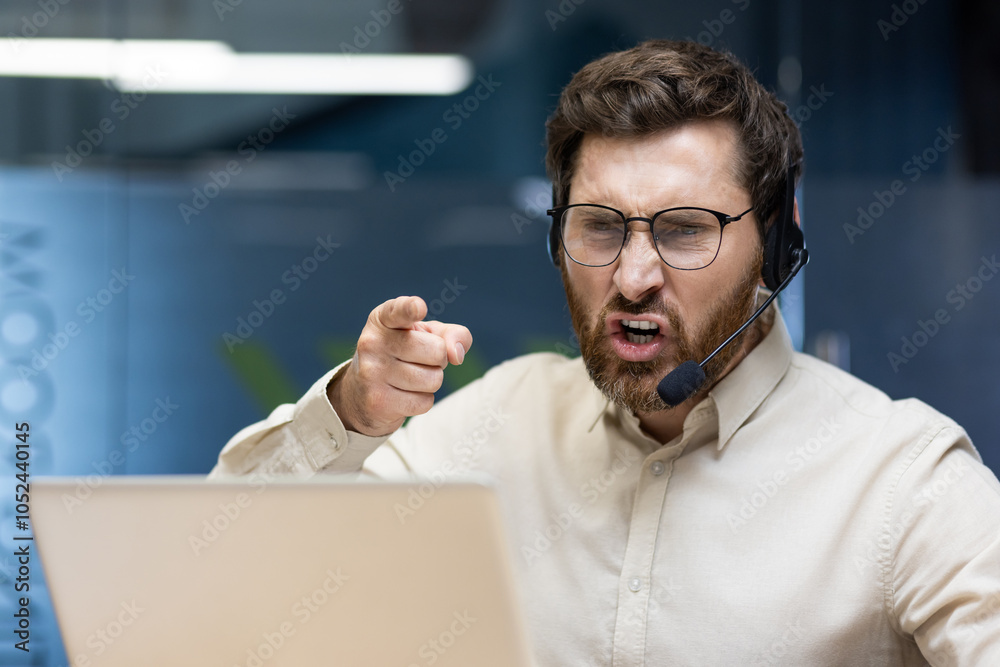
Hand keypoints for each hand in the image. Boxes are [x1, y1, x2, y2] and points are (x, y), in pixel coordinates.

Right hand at [327, 296, 472, 435]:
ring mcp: (372, 372)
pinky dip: (422, 401)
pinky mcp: (377, 401)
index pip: (398, 311)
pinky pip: (424, 402)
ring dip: (431, 381)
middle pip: (437, 351)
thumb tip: (457, 355)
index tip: (418, 307)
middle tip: (419, 360)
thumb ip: (451, 335)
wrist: (361, 393)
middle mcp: (373, 342)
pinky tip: (403, 394)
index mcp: (383, 319)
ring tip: (410, 377)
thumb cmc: (403, 354)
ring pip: (433, 379)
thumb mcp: (426, 335)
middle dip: (439, 359)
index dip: (410, 308)